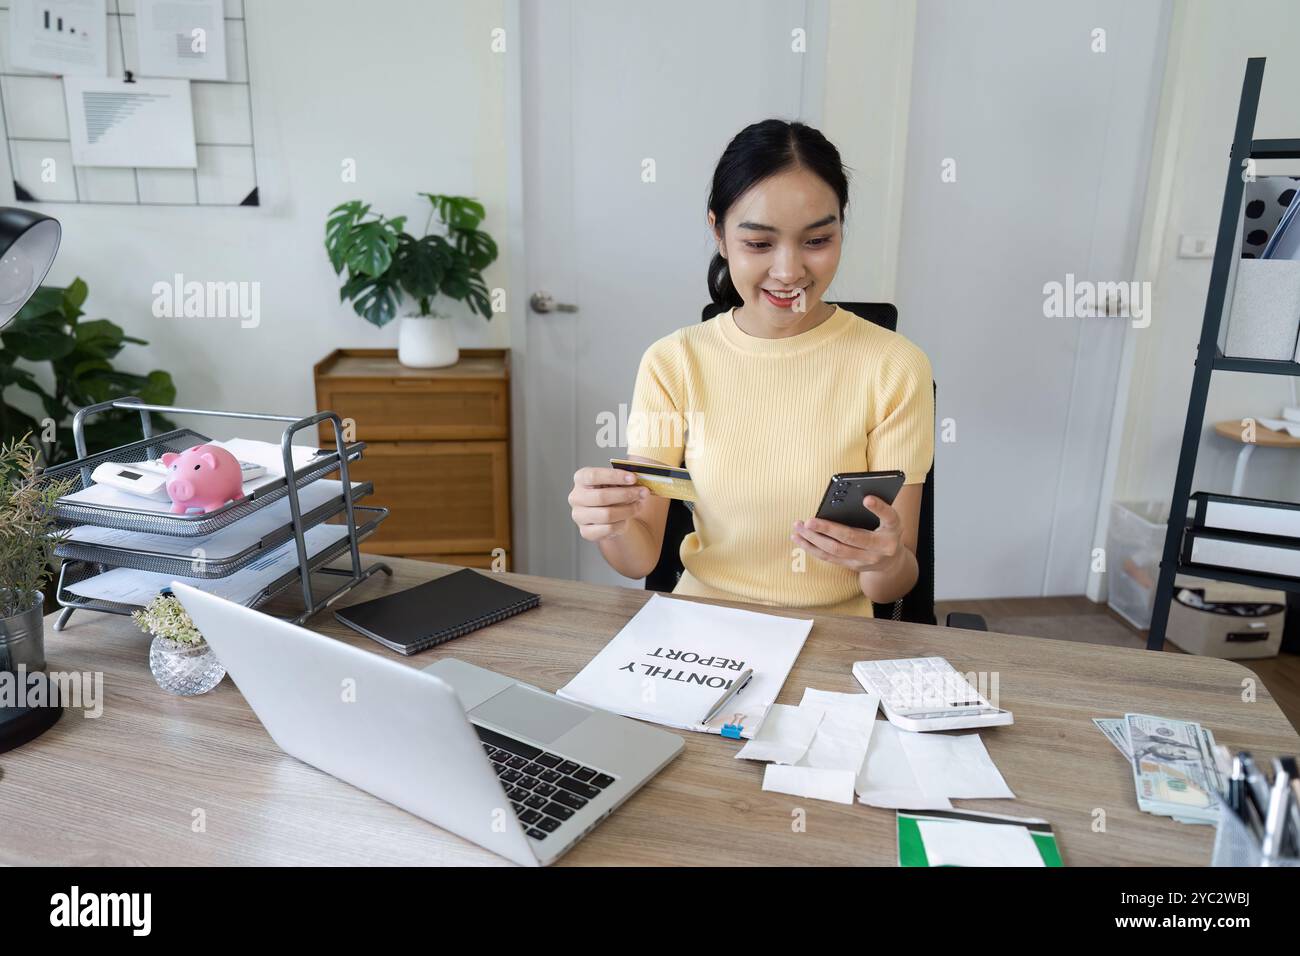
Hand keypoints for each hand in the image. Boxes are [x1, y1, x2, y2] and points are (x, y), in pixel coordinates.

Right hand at [569, 466, 651, 541]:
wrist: (609, 513)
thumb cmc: (613, 492)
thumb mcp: (617, 481)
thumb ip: (625, 480)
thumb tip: (640, 483)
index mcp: (581, 478)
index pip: (593, 476)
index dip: (614, 476)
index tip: (633, 478)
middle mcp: (576, 497)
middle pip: (601, 497)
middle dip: (626, 494)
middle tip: (642, 492)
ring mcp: (579, 516)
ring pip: (606, 514)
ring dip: (627, 510)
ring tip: (638, 505)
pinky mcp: (586, 532)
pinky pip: (607, 529)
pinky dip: (621, 523)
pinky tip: (626, 518)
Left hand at [790, 495, 906, 572]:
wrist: (892, 562)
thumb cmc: (887, 531)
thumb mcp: (889, 519)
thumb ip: (876, 509)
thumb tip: (852, 496)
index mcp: (893, 529)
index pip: (889, 517)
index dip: (879, 508)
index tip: (867, 499)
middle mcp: (882, 547)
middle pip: (852, 538)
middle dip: (828, 529)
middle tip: (809, 521)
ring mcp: (866, 559)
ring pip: (836, 550)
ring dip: (813, 539)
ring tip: (798, 527)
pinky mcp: (853, 566)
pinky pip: (829, 557)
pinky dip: (812, 548)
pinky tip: (799, 539)